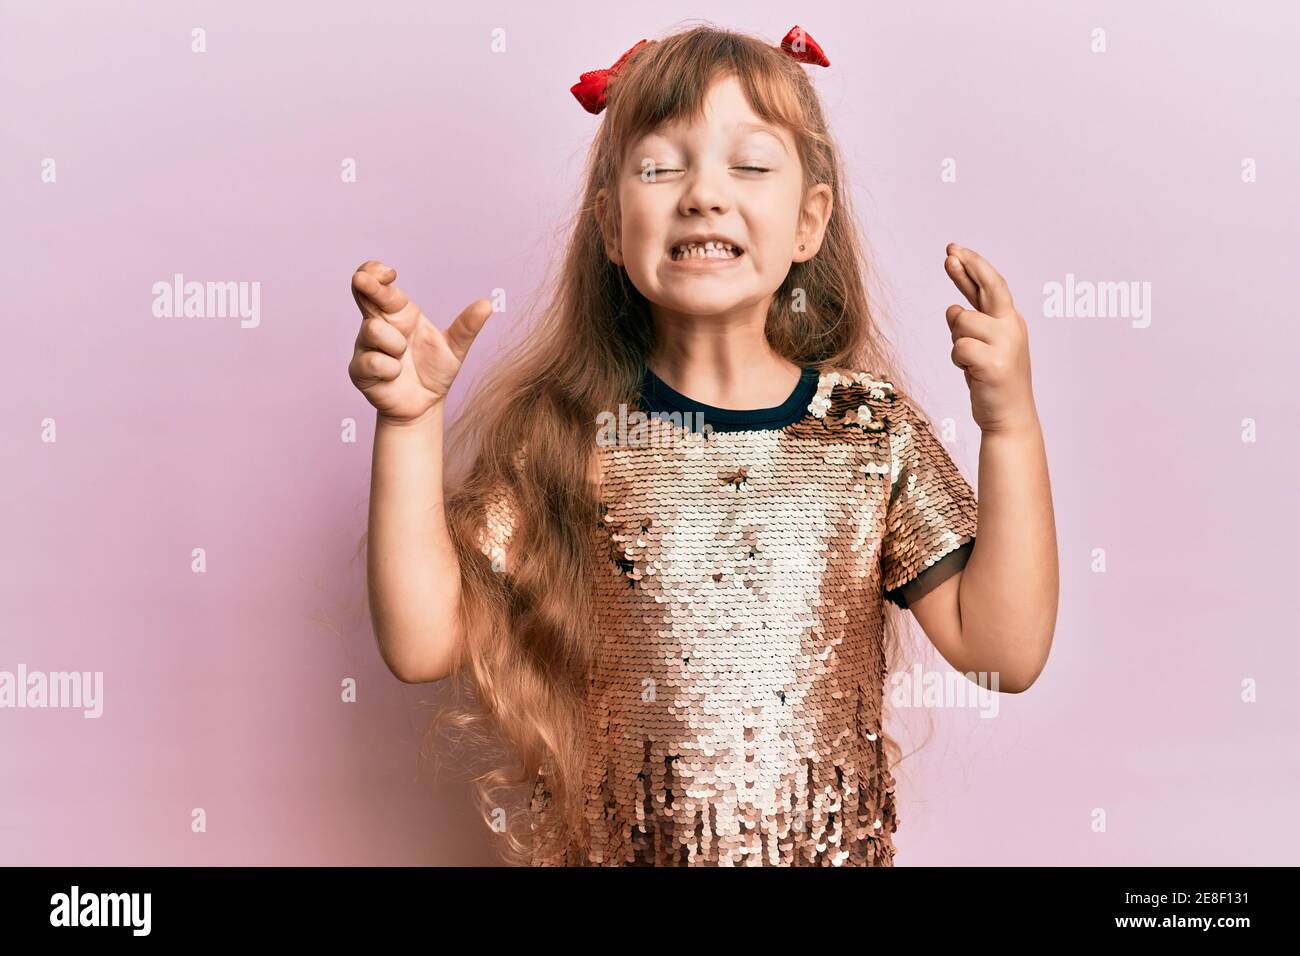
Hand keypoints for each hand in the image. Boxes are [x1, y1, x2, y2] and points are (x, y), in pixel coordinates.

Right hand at [347, 260, 492, 425]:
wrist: (424, 405)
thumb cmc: (435, 371)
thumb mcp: (455, 349)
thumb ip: (467, 327)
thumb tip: (488, 304)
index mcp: (400, 312)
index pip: (381, 285)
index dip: (377, 273)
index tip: (390, 273)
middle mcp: (379, 324)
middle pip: (363, 294)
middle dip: (364, 283)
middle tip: (363, 278)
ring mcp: (366, 345)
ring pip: (373, 330)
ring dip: (395, 344)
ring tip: (403, 357)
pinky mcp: (359, 369)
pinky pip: (372, 361)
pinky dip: (389, 369)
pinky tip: (395, 375)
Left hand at [942, 243, 1037, 433]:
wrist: (1009, 418)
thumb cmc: (991, 382)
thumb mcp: (981, 348)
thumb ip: (970, 326)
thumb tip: (952, 308)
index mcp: (1011, 321)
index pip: (992, 286)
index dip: (973, 267)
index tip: (954, 251)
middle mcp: (1012, 326)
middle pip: (988, 287)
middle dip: (967, 267)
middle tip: (949, 251)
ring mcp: (1006, 343)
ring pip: (961, 322)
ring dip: (957, 342)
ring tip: (972, 363)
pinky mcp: (994, 362)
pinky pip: (958, 348)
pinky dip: (958, 360)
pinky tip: (972, 373)